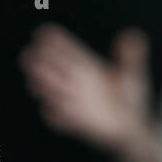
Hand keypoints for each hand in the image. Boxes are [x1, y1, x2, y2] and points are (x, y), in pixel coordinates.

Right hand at [19, 23, 152, 157]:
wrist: (131, 128)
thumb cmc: (131, 99)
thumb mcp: (133, 74)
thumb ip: (131, 56)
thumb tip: (133, 34)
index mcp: (88, 66)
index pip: (67, 50)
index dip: (54, 40)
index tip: (43, 33)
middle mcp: (77, 83)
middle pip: (54, 69)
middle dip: (41, 62)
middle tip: (28, 55)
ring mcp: (75, 103)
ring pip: (53, 92)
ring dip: (42, 86)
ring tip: (33, 81)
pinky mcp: (76, 122)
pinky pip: (60, 119)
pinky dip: (54, 116)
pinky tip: (48, 111)